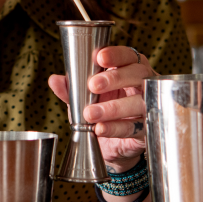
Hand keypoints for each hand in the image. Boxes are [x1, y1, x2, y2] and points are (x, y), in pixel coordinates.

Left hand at [48, 46, 157, 172]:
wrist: (110, 146)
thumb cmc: (101, 112)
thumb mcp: (83, 100)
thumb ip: (70, 90)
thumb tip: (54, 79)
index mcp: (129, 70)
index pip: (128, 55)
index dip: (116, 54)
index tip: (100, 57)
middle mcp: (143, 85)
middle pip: (138, 74)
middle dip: (115, 78)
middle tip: (93, 85)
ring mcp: (148, 107)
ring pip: (137, 102)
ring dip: (113, 107)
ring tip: (90, 114)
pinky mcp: (148, 129)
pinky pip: (135, 127)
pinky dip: (116, 128)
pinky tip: (101, 128)